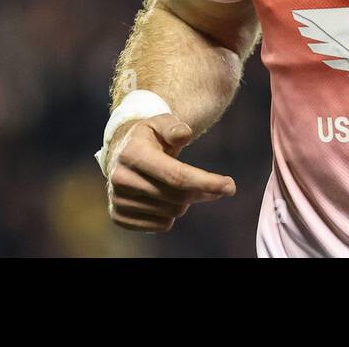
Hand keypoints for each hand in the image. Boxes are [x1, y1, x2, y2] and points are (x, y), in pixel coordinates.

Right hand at [103, 113, 235, 231]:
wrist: (122, 154)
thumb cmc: (150, 137)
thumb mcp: (161, 122)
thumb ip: (174, 127)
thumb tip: (183, 134)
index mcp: (133, 153)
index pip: (176, 175)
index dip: (206, 182)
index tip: (230, 186)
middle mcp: (122, 178)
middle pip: (177, 197)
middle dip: (202, 192)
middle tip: (217, 185)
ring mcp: (118, 200)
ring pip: (171, 213)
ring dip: (186, 202)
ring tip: (180, 185)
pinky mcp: (119, 217)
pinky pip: (160, 225)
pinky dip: (170, 214)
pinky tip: (165, 198)